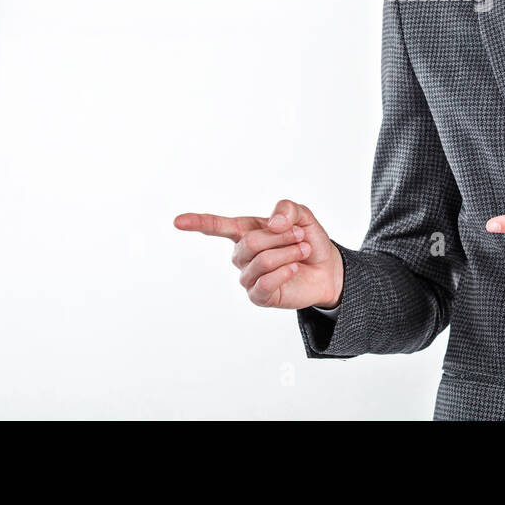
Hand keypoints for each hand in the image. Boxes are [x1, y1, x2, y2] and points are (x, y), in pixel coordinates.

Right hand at [174, 198, 343, 309]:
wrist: (327, 269)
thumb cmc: (308, 240)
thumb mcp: (302, 216)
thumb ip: (287, 209)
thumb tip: (273, 223)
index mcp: (246, 231)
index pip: (217, 226)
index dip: (197, 223)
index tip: (177, 221)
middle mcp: (241, 254)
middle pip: (251, 242)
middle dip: (281, 237)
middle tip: (300, 235)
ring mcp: (248, 277)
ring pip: (261, 260)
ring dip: (289, 253)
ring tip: (302, 251)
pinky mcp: (259, 296)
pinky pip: (266, 282)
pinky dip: (285, 271)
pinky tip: (294, 268)